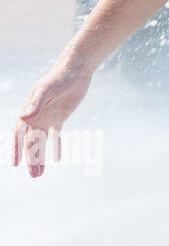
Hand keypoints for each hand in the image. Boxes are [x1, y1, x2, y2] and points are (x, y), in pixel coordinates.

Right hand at [11, 63, 94, 177]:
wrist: (76, 70)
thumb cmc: (59, 78)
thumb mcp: (46, 90)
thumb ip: (35, 104)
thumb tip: (22, 118)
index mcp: (28, 112)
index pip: (19, 134)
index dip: (16, 149)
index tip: (15, 164)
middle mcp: (35, 117)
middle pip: (31, 142)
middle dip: (31, 159)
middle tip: (34, 176)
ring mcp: (47, 118)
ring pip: (41, 142)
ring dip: (41, 157)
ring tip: (40, 173)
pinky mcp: (59, 117)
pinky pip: (56, 135)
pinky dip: (55, 146)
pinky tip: (57, 158)